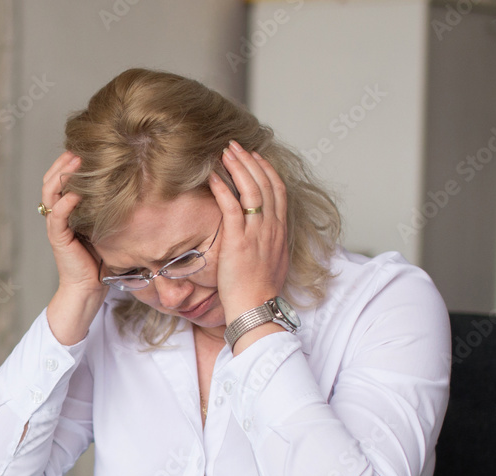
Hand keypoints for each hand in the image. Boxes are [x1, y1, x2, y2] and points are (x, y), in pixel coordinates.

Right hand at [41, 151, 104, 293]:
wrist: (89, 288)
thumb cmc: (101, 259)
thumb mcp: (106, 226)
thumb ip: (109, 207)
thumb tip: (135, 184)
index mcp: (66, 210)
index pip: (59, 179)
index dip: (67, 162)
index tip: (84, 147)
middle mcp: (57, 215)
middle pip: (50, 181)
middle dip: (62, 162)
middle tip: (77, 148)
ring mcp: (55, 226)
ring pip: (49, 193)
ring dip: (62, 175)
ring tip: (75, 161)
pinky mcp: (58, 237)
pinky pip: (58, 215)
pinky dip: (66, 202)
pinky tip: (77, 192)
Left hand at [208, 140, 289, 322]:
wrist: (257, 309)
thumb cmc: (259, 291)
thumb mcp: (271, 261)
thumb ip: (267, 242)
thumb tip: (260, 235)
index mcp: (281, 231)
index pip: (278, 191)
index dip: (266, 170)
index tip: (255, 157)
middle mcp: (272, 228)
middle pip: (266, 183)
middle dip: (250, 161)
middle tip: (236, 146)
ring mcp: (257, 233)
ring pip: (251, 190)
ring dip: (237, 167)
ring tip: (225, 152)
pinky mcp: (239, 241)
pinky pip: (232, 208)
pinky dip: (223, 189)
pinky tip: (214, 176)